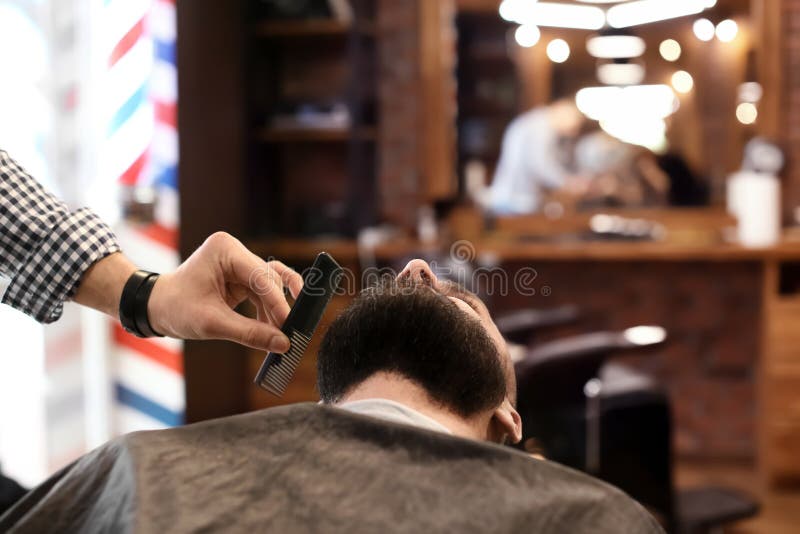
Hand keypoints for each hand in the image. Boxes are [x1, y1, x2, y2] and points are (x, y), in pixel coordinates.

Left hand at [147, 232, 302, 351]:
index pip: (261, 276)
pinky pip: (263, 291)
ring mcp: (239, 262)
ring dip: (275, 310)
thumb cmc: (176, 308)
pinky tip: (271, 329)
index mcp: (225, 250)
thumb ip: (250, 333)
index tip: (289, 325)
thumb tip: (282, 343)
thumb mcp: (212, 323)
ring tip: (280, 335)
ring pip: (270, 286)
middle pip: (269, 280)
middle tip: (289, 334)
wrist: (155, 308)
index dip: (277, 302)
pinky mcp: (241, 276)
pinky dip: (268, 310)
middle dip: (278, 307)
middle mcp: (235, 251)